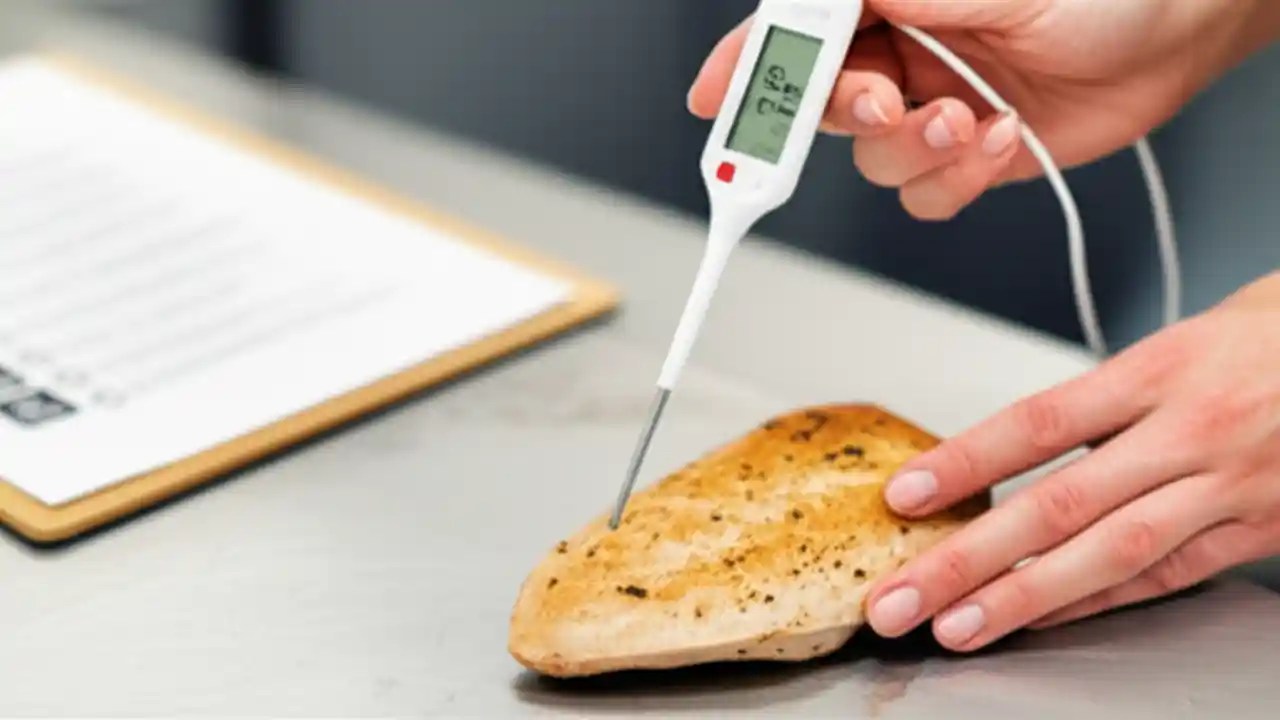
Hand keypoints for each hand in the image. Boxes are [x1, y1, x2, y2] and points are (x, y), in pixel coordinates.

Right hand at [688, 0, 1270, 219]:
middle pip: (819, 106)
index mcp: (887, 0)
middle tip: (876, 108)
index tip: (716, 98)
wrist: (1186, 31)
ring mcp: (932, 107)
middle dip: (840, 117)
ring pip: (872, 160)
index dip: (749, 67)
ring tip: (965, 120)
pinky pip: (923, 195)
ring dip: (914, 151)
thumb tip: (806, 9)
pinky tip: (999, 139)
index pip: (797, 33)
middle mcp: (902, 54)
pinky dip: (954, 182)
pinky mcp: (967, 156)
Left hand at [863, 271, 1279, 650]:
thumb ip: (1108, 398)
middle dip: (966, 559)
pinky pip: (1166, 575)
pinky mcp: (1260, 530)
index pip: (1039, 423)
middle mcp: (1190, 432)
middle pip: (1058, 505)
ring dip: (1021, 599)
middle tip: (899, 598)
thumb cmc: (1276, 333)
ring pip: (1109, 554)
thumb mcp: (1186, 337)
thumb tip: (1021, 451)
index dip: (965, 463)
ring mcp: (1228, 488)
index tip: (905, 497)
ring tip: (956, 628)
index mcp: (1163, 368)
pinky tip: (1040, 619)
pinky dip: (1096, 601)